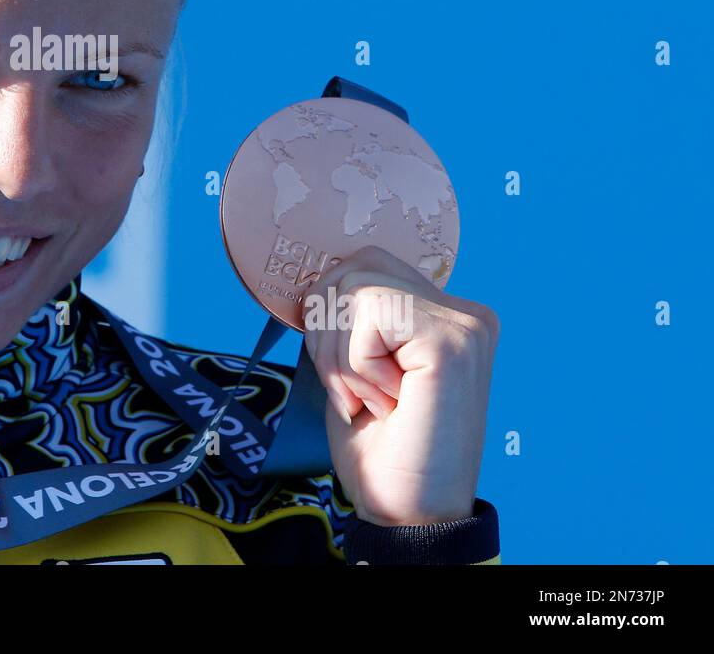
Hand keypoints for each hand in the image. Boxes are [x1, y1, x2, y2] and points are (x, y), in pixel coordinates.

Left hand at [301, 245, 498, 526]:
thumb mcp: (354, 366)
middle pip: (356, 265)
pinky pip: (371, 313)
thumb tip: (316, 280)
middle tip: (350, 390)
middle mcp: (462, 311)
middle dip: (327, 329)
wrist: (409, 513)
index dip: (328, 312)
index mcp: (442, 314)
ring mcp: (463, 322)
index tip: (341, 373)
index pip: (365, 265)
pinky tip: (386, 402)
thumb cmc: (380, 447)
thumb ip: (351, 318)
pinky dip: (356, 363)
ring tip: (368, 399)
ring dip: (340, 354)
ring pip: (357, 286)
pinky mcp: (454, 339)